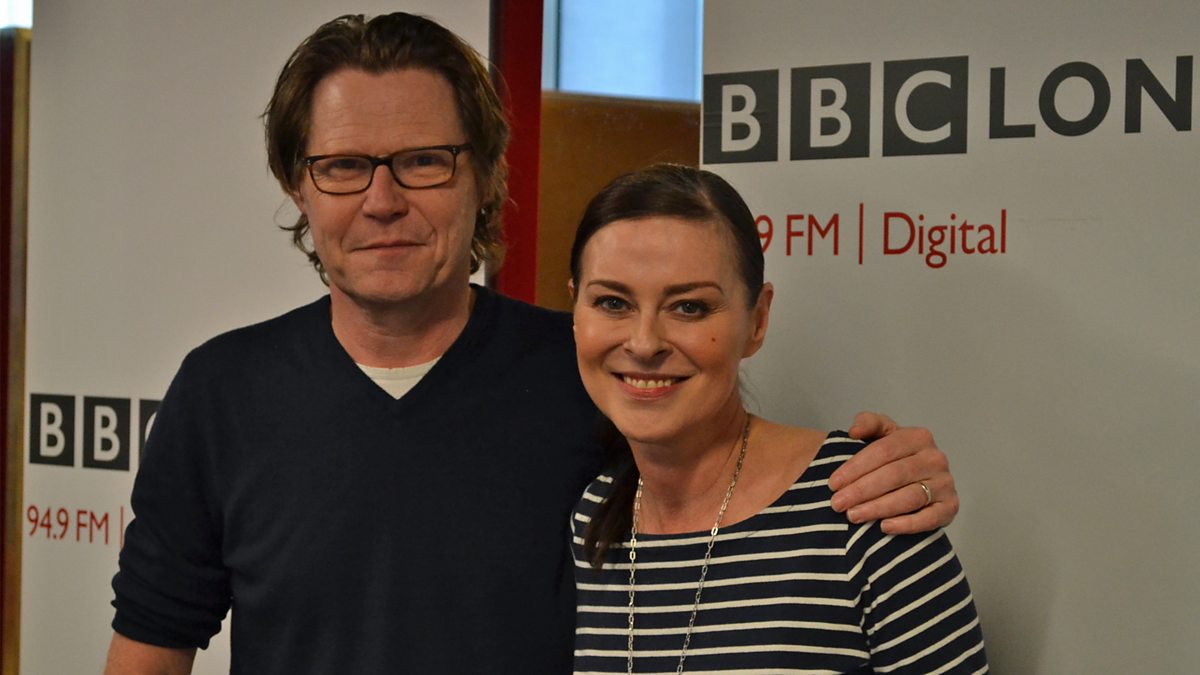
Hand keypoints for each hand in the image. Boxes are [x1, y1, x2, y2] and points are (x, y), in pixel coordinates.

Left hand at [828, 411, 957, 534]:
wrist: (917, 479)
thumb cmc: (893, 457)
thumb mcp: (881, 434)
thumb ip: (868, 423)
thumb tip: (855, 431)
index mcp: (918, 437)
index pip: (883, 451)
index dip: (855, 467)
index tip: (833, 483)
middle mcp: (935, 458)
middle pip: (893, 475)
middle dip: (861, 490)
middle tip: (837, 504)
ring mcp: (945, 484)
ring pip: (909, 497)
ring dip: (878, 508)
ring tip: (853, 516)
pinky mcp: (950, 507)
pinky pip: (930, 518)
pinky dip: (907, 524)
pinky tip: (884, 527)